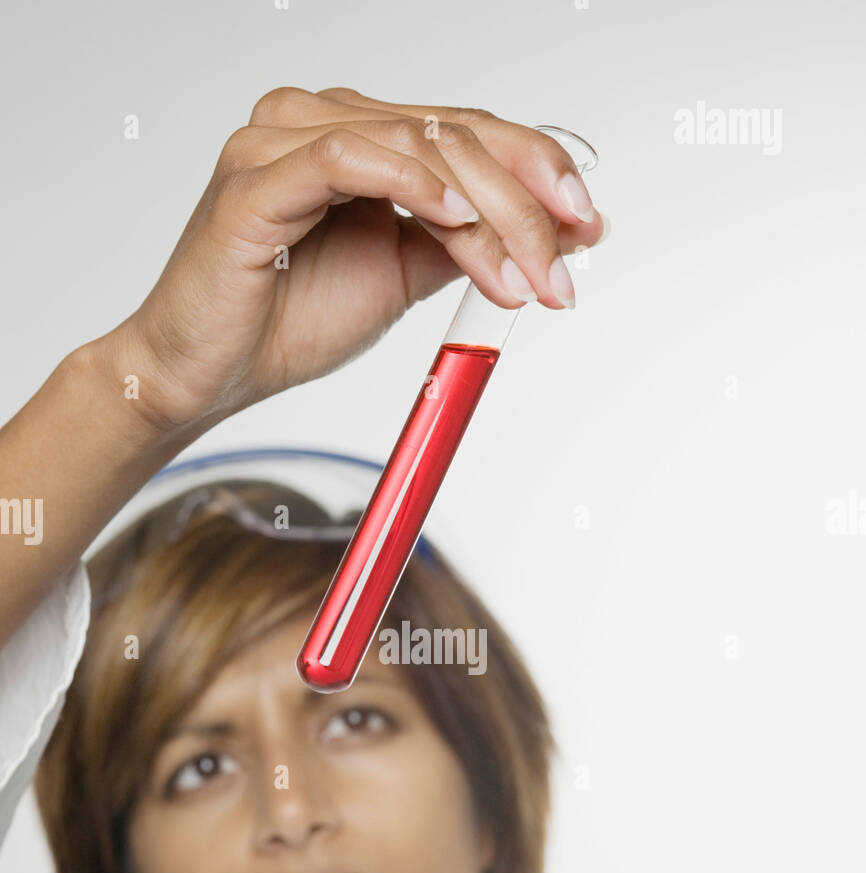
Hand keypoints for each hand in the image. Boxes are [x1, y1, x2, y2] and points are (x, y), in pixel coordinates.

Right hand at [106, 86, 604, 432]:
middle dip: (526, 206)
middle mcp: (321, 121)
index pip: (467, 131)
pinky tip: (453, 221)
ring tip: (518, 279)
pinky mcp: (256, 177)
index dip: (538, 172)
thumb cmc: (288, 322)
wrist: (210, 374)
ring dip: (484, 214)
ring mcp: (283, 140)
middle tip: (562, 272)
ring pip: (415, 145)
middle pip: (454, 133)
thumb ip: (461, 242)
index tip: (588, 228)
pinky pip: (347, 158)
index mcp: (361, 138)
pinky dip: (410, 184)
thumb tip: (547, 235)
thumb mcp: (402, 277)